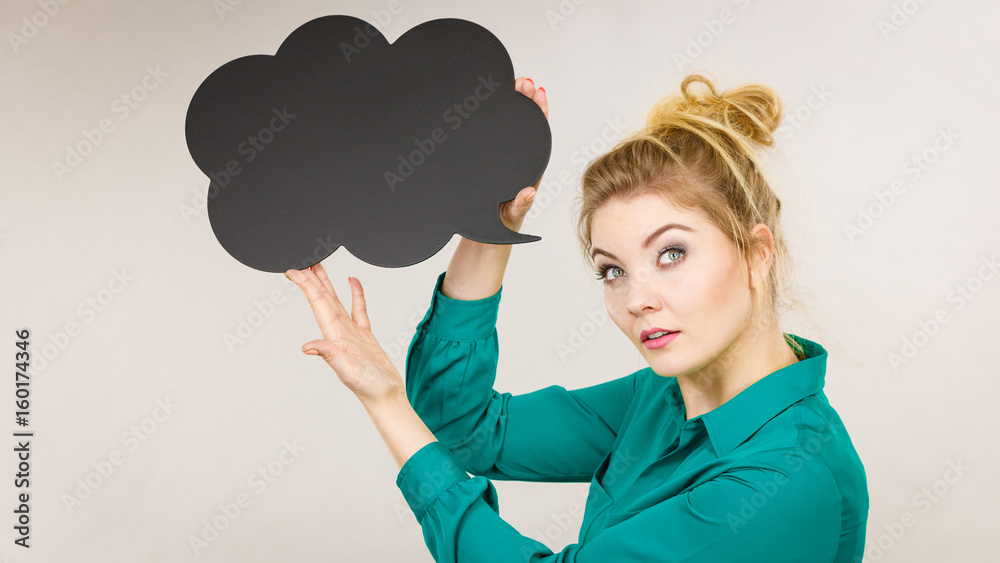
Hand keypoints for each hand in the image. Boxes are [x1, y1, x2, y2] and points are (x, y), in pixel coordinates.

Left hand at [285, 262, 401, 406]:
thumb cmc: (369, 387)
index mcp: (333, 335)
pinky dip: (355, 294)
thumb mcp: (347, 370)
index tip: (293, 269)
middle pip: (321, 297)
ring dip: (326, 283)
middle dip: (311, 277)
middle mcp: (338, 331)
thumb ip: (329, 355)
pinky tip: (352, 282)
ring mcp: (351, 332)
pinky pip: (358, 309)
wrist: (386, 396)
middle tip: (302, 257)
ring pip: (335, 300)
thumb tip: (307, 347)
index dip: (305, 285)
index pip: (317, 303)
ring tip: (318, 264)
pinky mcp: (364, 335)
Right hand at [501, 77, 549, 231]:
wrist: (484, 240)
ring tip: (515, 82)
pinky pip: (494, 138)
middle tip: (524, 81)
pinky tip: (491, 103)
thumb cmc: (499, 229)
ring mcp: (504, 164)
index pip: (538, 137)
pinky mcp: (489, 166)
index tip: (539, 93)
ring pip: (511, 129)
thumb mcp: (509, 218)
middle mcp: (519, 164)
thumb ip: (518, 207)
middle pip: (526, 127)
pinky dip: (494, 120)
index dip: (539, 114)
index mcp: (528, 172)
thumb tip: (529, 193)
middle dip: (526, 102)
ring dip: (512, 106)